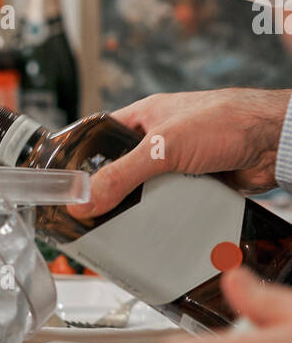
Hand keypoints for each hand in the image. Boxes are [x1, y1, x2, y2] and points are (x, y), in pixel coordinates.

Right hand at [74, 89, 290, 217]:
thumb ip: (122, 175)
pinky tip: (163, 225)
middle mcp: (162, 139)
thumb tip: (86, 199)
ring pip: (150, 190)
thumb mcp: (163, 147)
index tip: (70, 185)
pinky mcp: (200, 182)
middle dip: (116, 191)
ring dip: (146, 205)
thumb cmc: (226, 120)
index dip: (84, 159)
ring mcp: (181, 162)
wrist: (274, 140)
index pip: (102, 137)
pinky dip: (171, 213)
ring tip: (129, 224)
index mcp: (145, 117)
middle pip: (125, 170)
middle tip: (97, 214)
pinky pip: (175, 203)